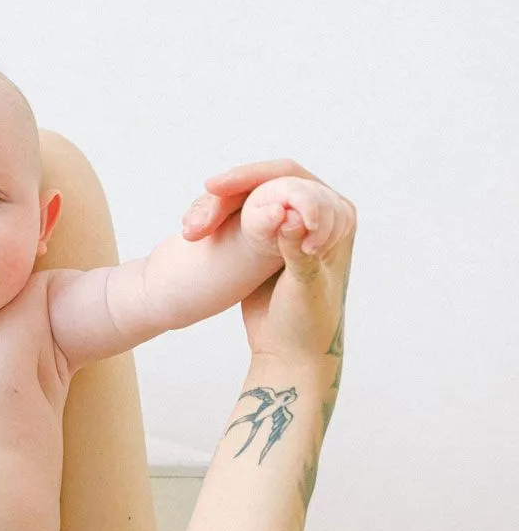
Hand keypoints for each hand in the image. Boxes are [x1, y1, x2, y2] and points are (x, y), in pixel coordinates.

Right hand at [182, 159, 355, 361]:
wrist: (288, 353)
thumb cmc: (307, 325)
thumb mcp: (304, 289)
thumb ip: (298, 253)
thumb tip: (289, 216)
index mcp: (338, 217)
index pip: (293, 178)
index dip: (252, 177)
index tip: (217, 187)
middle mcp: (316, 214)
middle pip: (266, 182)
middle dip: (229, 189)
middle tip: (202, 196)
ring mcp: (289, 226)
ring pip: (247, 198)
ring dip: (216, 206)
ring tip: (191, 227)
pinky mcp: (265, 240)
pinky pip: (237, 216)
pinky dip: (215, 219)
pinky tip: (195, 229)